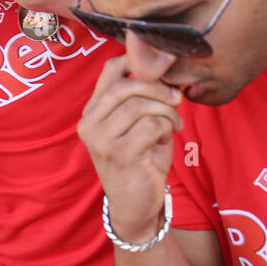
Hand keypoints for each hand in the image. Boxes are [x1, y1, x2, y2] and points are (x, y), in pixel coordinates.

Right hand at [77, 54, 182, 239]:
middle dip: (158, 87)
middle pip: (124, 85)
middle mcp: (89, 124)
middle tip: (177, 98)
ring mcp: (101, 140)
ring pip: (140, 105)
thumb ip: (140, 98)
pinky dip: (167, 129)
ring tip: (173, 125)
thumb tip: (164, 67)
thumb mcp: (136, 125)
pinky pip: (151, 126)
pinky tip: (167, 139)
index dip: (136, 61)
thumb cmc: (141, 160)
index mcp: (92, 112)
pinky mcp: (119, 155)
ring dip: (166, 112)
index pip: (109, 71)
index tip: (162, 66)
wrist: (137, 204)